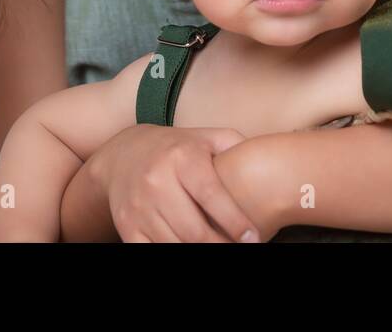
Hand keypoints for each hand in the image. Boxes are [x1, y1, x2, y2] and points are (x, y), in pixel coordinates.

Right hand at [85, 125, 264, 242]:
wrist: (122, 154)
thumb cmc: (176, 149)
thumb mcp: (205, 137)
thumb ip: (235, 145)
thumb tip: (269, 160)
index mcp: (181, 157)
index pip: (211, 195)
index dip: (235, 221)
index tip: (252, 238)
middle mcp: (157, 180)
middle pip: (194, 230)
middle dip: (220, 245)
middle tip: (236, 248)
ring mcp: (139, 206)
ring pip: (175, 245)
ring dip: (199, 252)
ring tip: (217, 247)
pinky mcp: (126, 225)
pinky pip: (151, 252)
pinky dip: (173, 254)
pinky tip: (188, 249)